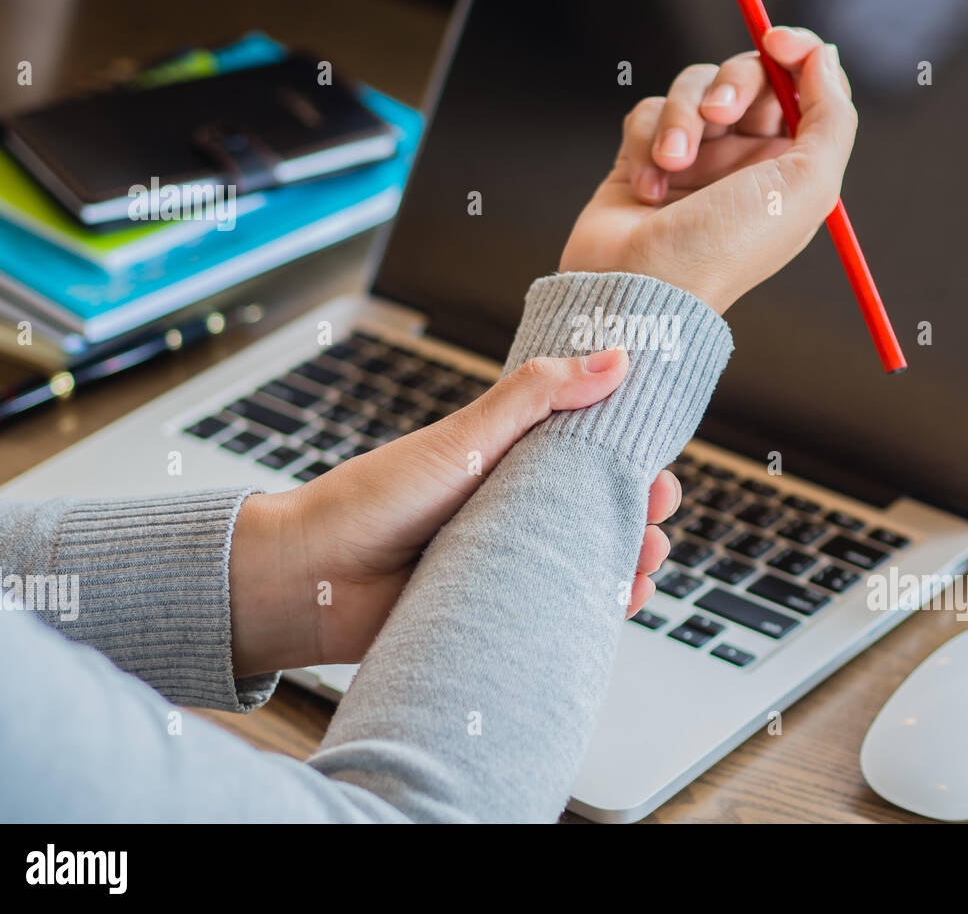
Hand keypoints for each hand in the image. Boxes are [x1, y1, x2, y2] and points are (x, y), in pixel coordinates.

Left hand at [227, 348, 676, 673]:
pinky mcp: (497, 610)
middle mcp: (513, 510)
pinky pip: (559, 608)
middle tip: (656, 513)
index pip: (585, 453)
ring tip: (643, 559)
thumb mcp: (464, 437)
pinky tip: (621, 602)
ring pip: (586, 560)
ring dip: (627, 559)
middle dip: (638, 511)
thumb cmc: (374, 498)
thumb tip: (615, 356)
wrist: (309, 578)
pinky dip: (596, 607)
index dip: (628, 457)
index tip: (658, 461)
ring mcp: (507, 562)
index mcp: (507, 460)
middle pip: (595, 509)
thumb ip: (537, 396)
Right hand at [560, 27, 856, 313]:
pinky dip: (646, 141)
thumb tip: (822, 54)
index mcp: (791, 164)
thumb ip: (832, 113)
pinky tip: (648, 189)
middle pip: (746, 74)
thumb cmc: (727, 246)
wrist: (642, 289)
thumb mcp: (808, 185)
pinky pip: (646, 111)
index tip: (776, 42)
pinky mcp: (643, 156)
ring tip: (673, 165)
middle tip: (720, 117)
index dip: (794, 51)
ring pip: (692, 87)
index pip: (802, 83)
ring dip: (681, 118)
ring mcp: (693, 156)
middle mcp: (745, 157)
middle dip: (733, 84)